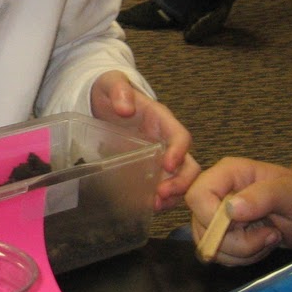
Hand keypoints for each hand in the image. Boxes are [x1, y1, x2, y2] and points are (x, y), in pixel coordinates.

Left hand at [88, 70, 199, 208]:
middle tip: (161, 195)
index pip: (180, 136)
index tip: (168, 166)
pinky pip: (162, 187)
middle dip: (181, 182)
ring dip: (173, 196)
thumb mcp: (111, 84)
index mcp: (161, 120)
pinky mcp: (148, 170)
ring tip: (155, 206)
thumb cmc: (110, 92)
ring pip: (179, 180)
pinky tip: (147, 208)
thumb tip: (125, 107)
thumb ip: (119, 90)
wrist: (102, 102)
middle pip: (188, 164)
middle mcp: (165, 141)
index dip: (179, 151)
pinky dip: (160, 199)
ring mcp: (159, 158)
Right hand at [185, 157, 291, 265]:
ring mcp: (215, 216)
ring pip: (209, 245)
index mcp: (227, 173)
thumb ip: (262, 197)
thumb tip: (231, 210)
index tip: (245, 224)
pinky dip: (242, 258)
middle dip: (236, 241)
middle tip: (269, 234)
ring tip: (268, 237)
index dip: (213, 217)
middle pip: (202, 226)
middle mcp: (216, 193)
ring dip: (242, 251)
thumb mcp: (290, 193)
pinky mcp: (221, 235)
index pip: (197, 196)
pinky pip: (219, 256)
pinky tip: (261, 244)